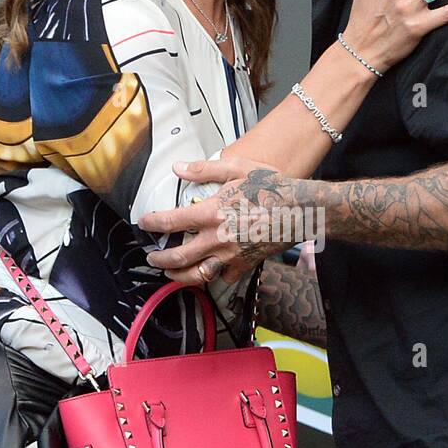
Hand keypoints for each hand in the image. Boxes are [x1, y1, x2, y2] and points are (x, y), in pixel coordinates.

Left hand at [137, 158, 303, 284]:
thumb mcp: (238, 169)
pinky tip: (208, 274)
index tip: (145, 223)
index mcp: (212, 213)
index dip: (152, 223)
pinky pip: (224, 279)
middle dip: (159, 260)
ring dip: (179, 277)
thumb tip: (179, 168)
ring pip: (197, 276)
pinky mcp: (246, 265)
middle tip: (152, 257)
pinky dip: (214, 279)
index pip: (171, 222)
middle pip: (178, 258)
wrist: (302, 210)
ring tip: (171, 274)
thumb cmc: (273, 188)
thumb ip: (205, 169)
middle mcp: (218, 239)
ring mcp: (232, 256)